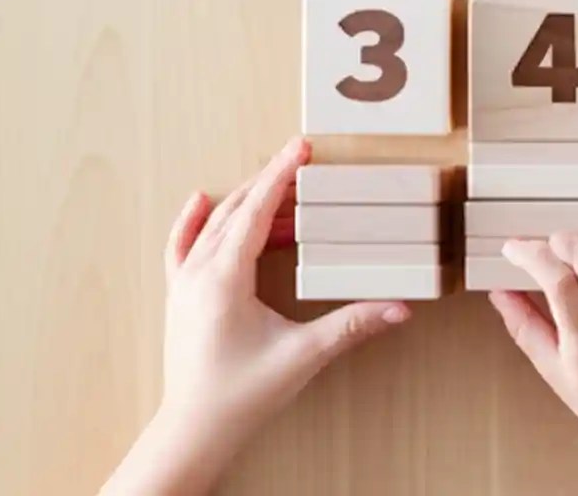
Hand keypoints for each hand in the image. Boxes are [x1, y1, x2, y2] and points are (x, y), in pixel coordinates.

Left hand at [102, 137, 411, 494]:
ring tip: (283, 194)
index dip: (281, 176)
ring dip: (248, 203)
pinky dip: (193, 219)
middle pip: (236, 210)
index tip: (300, 148)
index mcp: (225, 278)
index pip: (255, 211)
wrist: (195, 429)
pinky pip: (182, 245)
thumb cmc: (241, 395)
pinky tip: (201, 201)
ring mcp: (184, 283)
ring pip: (214, 225)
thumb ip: (351, 325)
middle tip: (300, 159)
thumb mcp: (303, 355)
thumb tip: (397, 309)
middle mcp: (199, 272)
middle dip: (270, 181)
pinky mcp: (180, 296)